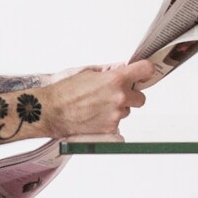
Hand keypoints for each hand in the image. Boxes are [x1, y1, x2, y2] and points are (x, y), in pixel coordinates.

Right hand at [41, 61, 155, 138]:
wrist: (50, 111)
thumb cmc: (64, 91)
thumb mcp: (87, 72)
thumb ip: (108, 70)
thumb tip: (121, 68)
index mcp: (115, 80)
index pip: (145, 70)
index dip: (146, 71)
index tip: (145, 73)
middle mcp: (119, 97)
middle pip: (140, 97)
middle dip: (131, 96)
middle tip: (116, 95)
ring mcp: (116, 115)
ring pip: (127, 111)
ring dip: (118, 109)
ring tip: (97, 106)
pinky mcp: (110, 129)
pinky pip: (117, 123)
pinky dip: (109, 120)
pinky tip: (94, 116)